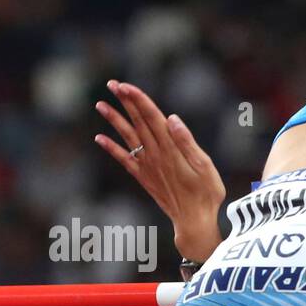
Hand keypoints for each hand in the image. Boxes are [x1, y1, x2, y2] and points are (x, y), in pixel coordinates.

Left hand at [94, 81, 225, 259]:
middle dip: (126, 102)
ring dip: (114, 120)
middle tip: (112, 84)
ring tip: (100, 104)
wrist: (194, 221)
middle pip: (138, 122)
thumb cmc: (206, 194)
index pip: (152, 118)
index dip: (138, 100)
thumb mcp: (205, 166)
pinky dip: (112, 149)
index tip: (126, 85)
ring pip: (128, 137)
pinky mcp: (144, 177)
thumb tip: (171, 118)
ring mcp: (147, 166)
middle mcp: (156, 155)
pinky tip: (99, 138)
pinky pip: (124, 160)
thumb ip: (187, 141)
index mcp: (171, 149)